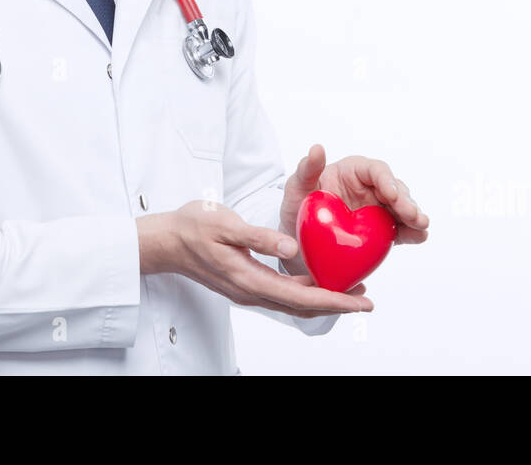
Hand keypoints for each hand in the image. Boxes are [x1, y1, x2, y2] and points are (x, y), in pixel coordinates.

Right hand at [139, 201, 373, 318]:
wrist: (164, 241)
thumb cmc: (192, 227)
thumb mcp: (225, 223)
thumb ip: (259, 237)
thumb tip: (292, 248)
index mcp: (249, 278)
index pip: (301, 297)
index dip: (335, 301)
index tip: (361, 302)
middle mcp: (250, 291)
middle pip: (302, 307)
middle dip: (337, 305)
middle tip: (366, 301)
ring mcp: (246, 290)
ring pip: (293, 304)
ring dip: (323, 301)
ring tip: (350, 292)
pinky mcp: (244, 283)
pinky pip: (282, 295)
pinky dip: (305, 293)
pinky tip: (316, 281)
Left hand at [278, 144, 429, 278]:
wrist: (297, 239)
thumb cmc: (297, 206)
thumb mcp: (296, 188)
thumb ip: (307, 169)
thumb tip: (317, 148)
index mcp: (353, 171)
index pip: (375, 170)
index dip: (387, 180)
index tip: (390, 194)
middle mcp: (370, 188)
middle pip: (394, 190)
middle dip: (406, 202)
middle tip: (412, 216)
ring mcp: (377, 209)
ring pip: (401, 209)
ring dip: (413, 217)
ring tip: (421, 228)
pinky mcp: (381, 230)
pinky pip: (399, 230)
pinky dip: (411, 233)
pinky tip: (419, 237)